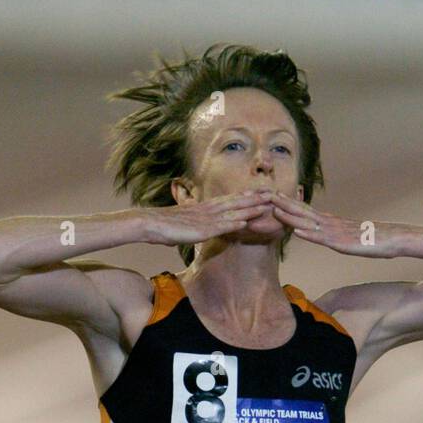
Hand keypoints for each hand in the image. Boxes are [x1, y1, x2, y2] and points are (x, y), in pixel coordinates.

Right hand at [143, 190, 275, 246]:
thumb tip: (199, 227)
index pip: (230, 201)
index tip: (261, 193)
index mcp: (205, 208)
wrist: (149, 225)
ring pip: (232, 211)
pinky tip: (246, 221)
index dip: (246, 197)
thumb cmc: (164, 227)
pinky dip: (234, 222)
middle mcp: (208, 210)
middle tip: (274, 193)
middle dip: (255, 198)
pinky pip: (220, 225)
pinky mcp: (201, 229)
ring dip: (250, 208)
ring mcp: (205, 219)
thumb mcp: (184, 224)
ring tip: (267, 204)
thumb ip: (195, 223)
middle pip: (236, 202)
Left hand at [268, 190, 394, 256]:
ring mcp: (337, 232)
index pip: (308, 212)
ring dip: (291, 216)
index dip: (290, 205)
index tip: (275, 198)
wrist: (396, 239)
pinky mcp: (343, 243)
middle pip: (304, 212)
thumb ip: (340, 235)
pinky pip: (323, 238)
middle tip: (266, 194)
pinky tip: (296, 231)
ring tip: (274, 208)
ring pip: (309, 223)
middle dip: (284, 204)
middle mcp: (333, 224)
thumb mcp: (353, 237)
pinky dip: (309, 234)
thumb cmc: (378, 240)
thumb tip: (331, 236)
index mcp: (333, 223)